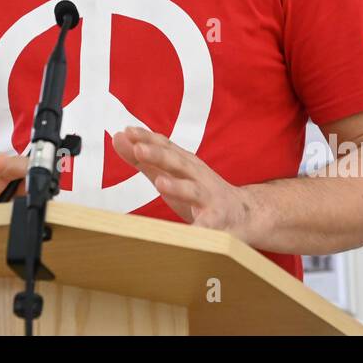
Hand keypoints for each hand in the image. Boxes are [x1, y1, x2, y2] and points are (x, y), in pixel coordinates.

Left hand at [111, 127, 252, 241]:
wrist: (245, 214)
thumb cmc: (200, 193)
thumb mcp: (171, 174)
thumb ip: (144, 159)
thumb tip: (117, 136)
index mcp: (185, 163)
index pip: (165, 146)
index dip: (146, 138)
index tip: (127, 131)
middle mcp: (197, 176)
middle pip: (177, 162)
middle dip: (158, 155)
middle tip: (138, 149)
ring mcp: (209, 197)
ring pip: (193, 191)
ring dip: (178, 186)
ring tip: (161, 183)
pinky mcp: (218, 221)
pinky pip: (207, 226)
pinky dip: (199, 229)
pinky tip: (189, 231)